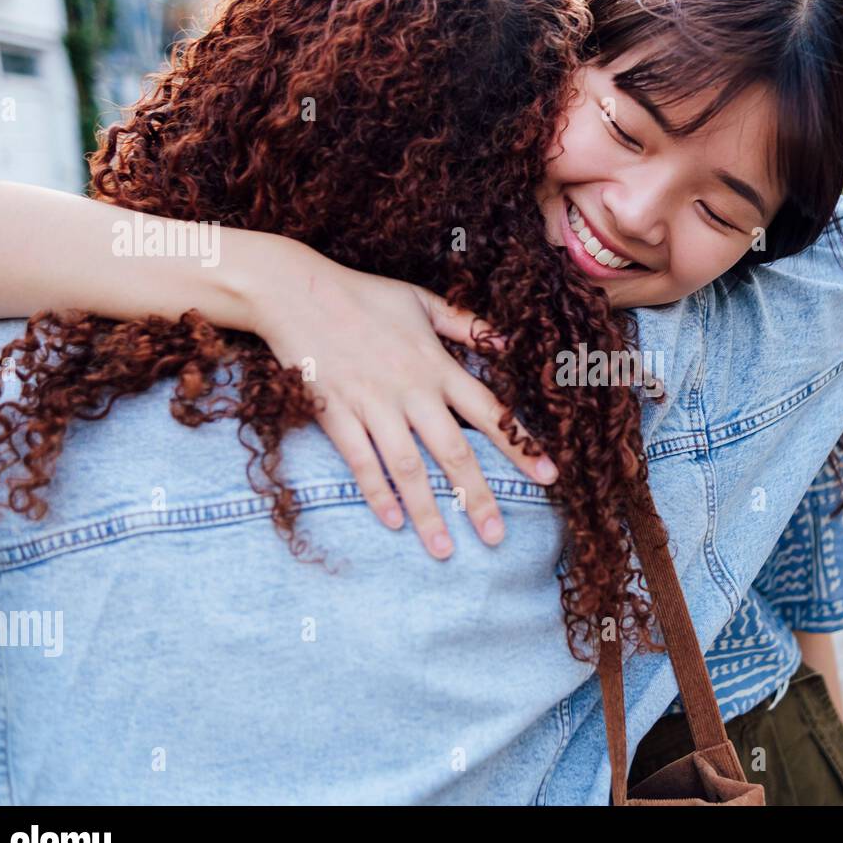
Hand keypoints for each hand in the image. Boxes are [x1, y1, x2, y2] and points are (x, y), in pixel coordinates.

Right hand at [251, 244, 556, 558]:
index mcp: (436, 366)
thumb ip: (466, 324)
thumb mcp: (421, 300)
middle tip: (496, 538)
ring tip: (445, 550)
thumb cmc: (362, 294)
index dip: (521, 446)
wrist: (294, 292)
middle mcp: (411, 391)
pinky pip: (360, 461)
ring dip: (428, 511)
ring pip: (407, 467)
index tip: (549, 477)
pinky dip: (376, 493)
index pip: (490, 412)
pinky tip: (393, 523)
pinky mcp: (336, 414)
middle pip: (453, 452)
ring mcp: (372, 405)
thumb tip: (507, 339)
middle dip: (477, 497)